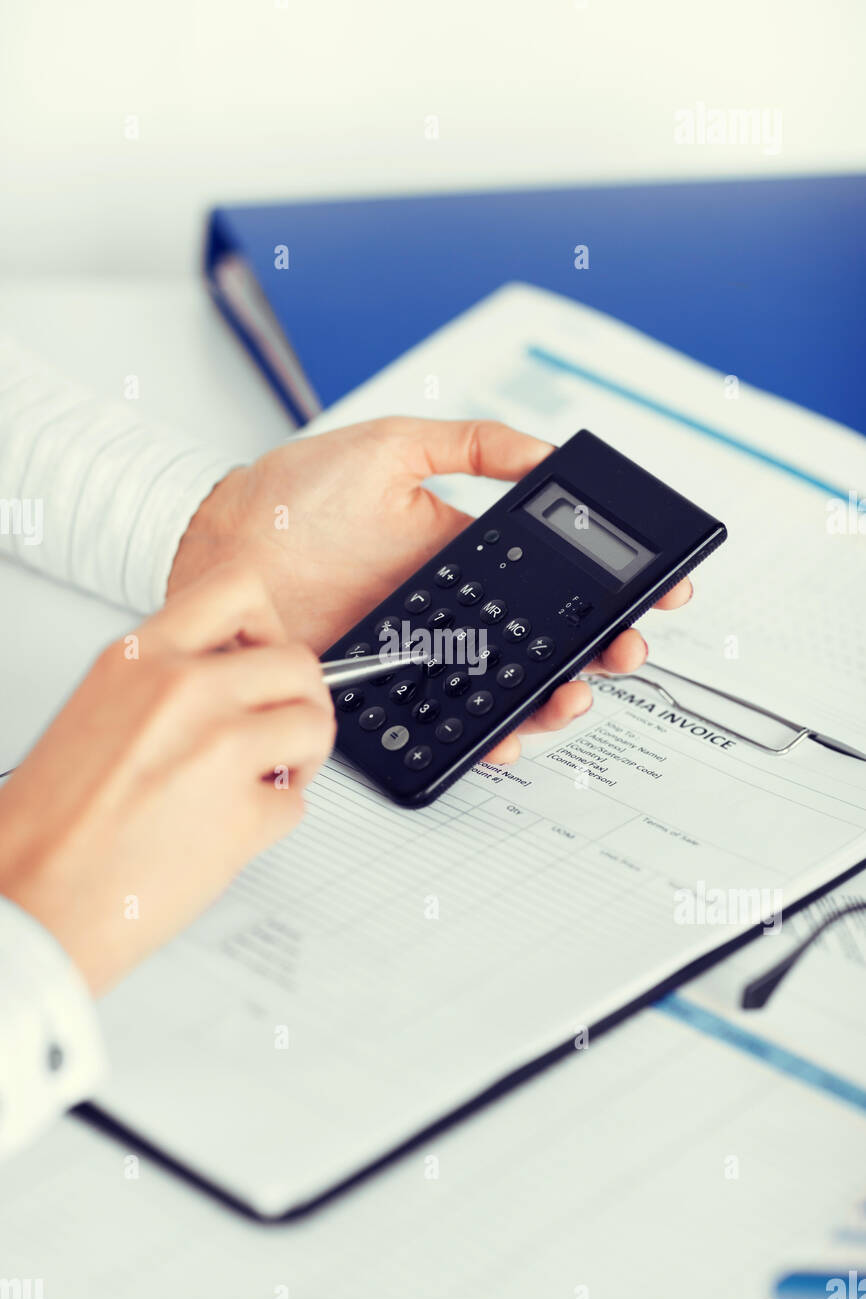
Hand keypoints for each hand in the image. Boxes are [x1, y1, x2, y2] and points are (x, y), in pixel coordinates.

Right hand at [0, 567, 333, 994]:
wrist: (32, 899)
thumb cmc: (49, 824)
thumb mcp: (95, 711)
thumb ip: (163, 684)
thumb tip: (227, 680)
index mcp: (140, 658)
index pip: (240, 589)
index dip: (269, 625)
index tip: (263, 657)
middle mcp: (185, 691)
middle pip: (298, 662)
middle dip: (302, 699)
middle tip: (283, 730)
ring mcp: (220, 749)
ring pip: (315, 723)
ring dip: (305, 755)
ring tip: (269, 778)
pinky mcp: (245, 814)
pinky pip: (298, 803)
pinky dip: (276, 817)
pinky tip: (234, 828)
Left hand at [169, 418, 692, 761]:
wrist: (221, 548)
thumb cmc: (292, 495)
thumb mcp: (388, 447)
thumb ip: (470, 445)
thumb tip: (545, 450)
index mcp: (465, 555)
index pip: (555, 579)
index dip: (610, 588)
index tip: (658, 590)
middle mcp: (454, 611)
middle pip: (547, 645)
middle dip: (600, 652)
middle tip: (625, 650)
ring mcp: (424, 657)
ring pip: (509, 691)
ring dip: (554, 700)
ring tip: (574, 694)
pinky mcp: (389, 695)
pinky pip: (448, 723)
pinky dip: (485, 737)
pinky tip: (505, 733)